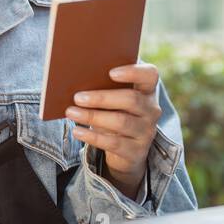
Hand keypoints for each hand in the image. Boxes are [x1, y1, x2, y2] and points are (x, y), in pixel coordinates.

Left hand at [64, 63, 160, 197]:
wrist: (126, 149)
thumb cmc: (115, 113)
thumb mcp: (114, 99)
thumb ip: (104, 87)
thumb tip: (76, 82)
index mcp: (147, 90)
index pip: (150, 75)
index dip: (133, 72)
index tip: (110, 73)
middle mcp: (151, 110)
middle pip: (131, 99)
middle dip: (102, 98)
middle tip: (78, 97)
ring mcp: (147, 131)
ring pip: (121, 122)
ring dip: (93, 116)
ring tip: (71, 112)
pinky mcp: (137, 151)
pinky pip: (114, 143)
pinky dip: (93, 137)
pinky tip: (77, 131)